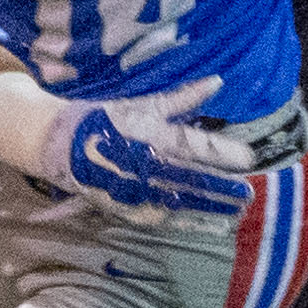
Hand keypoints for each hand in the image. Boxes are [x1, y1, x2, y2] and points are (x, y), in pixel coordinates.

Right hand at [42, 81, 258, 223]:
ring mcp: (135, 190)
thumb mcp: (142, 105)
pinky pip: (164, 219)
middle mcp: (144, 165)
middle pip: (192, 180)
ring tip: (239, 211)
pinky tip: (214, 227)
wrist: (57, 145)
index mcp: (150, 136)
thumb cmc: (104, 119)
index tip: (250, 159)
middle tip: (249, 194)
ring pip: (181, 203)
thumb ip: (182, 98)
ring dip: (212, 209)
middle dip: (223, 188)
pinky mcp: (127, 208)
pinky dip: (190, 223)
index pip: (193, 147)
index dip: (222, 154)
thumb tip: (217, 81)